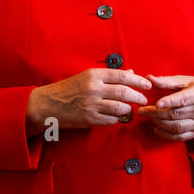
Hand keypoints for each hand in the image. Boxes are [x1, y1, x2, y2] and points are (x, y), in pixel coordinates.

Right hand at [27, 67, 152, 132]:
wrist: (46, 104)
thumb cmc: (67, 89)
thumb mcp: (86, 77)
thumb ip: (109, 76)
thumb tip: (130, 73)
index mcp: (93, 75)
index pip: (122, 76)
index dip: (138, 81)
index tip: (147, 85)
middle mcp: (93, 89)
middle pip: (125, 92)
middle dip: (138, 97)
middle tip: (143, 100)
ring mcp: (91, 105)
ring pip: (120, 108)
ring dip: (128, 109)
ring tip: (129, 109)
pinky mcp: (89, 119)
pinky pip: (111, 120)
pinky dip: (116, 119)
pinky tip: (114, 117)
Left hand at [136, 74, 193, 140]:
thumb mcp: (187, 81)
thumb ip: (167, 81)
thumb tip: (149, 79)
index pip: (182, 99)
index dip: (169, 102)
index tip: (156, 103)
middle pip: (175, 114)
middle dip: (156, 113)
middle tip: (142, 111)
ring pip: (176, 127)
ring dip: (159, 123)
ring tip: (149, 117)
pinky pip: (180, 137)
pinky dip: (166, 135)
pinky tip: (156, 129)